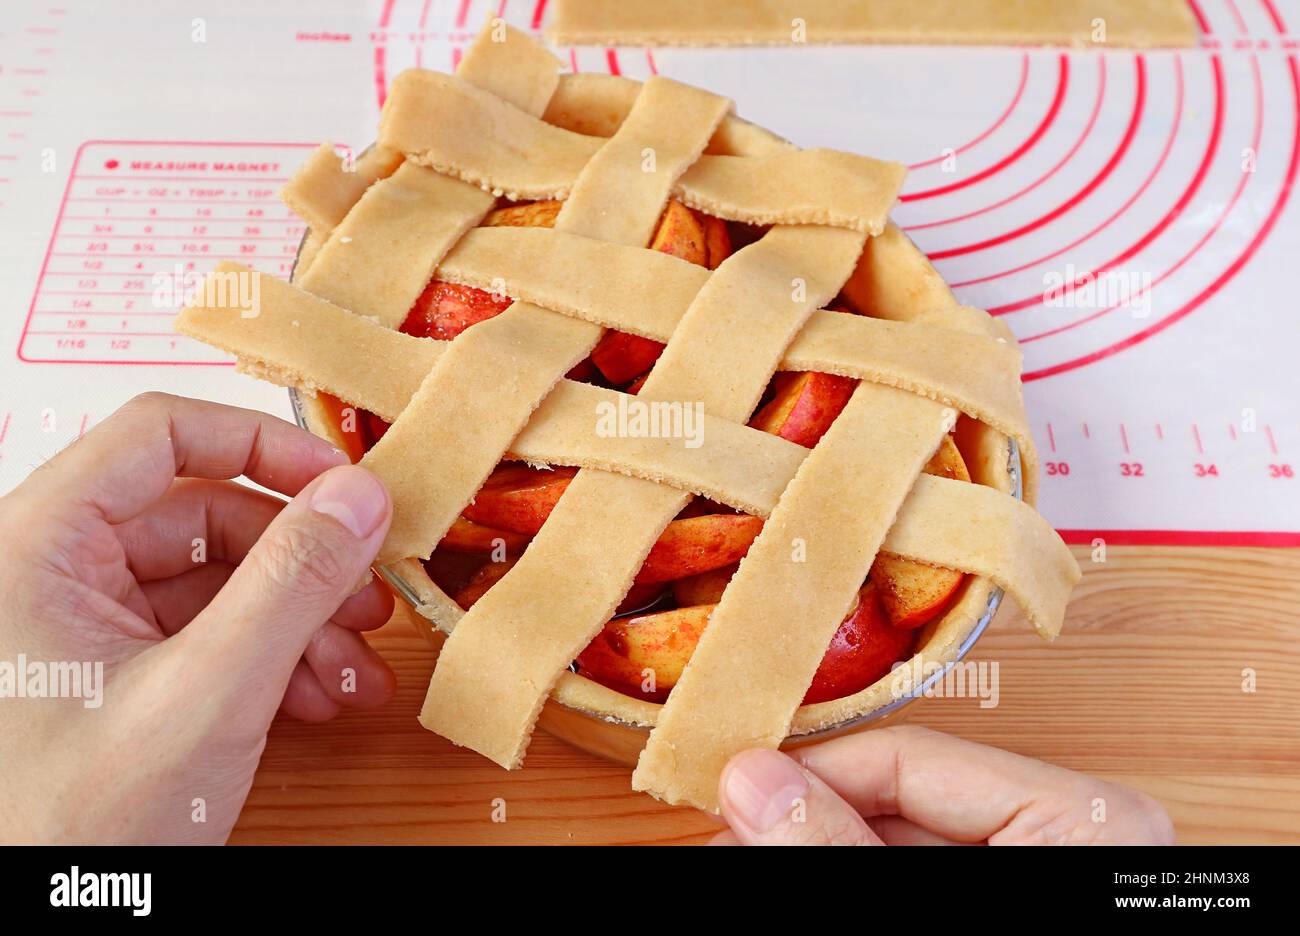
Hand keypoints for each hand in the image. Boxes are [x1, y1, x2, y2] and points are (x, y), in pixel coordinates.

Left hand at [0, 393, 395, 843]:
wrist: (25, 934)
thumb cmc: (66, 831)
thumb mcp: (205, 695)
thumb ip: (290, 584)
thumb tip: (360, 497)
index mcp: (39, 546)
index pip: (163, 434)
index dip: (264, 446)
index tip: (344, 483)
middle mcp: (54, 572)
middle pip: (206, 515)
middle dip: (302, 563)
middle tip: (369, 595)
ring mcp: (82, 627)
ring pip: (217, 582)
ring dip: (300, 620)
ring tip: (354, 669)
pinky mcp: (112, 675)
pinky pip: (207, 635)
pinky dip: (271, 658)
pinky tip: (319, 695)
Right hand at [714, 725, 1174, 844]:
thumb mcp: (922, 902)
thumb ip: (839, 847)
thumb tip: (751, 781)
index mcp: (1080, 817)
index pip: (913, 755)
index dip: (813, 770)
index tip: (739, 787)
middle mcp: (1065, 832)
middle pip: (900, 796)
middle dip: (806, 810)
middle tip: (730, 822)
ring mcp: (1038, 862)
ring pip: (899, 834)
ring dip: (818, 838)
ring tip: (746, 839)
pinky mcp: (1012, 887)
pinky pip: (917, 862)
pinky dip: (853, 862)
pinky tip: (794, 856)